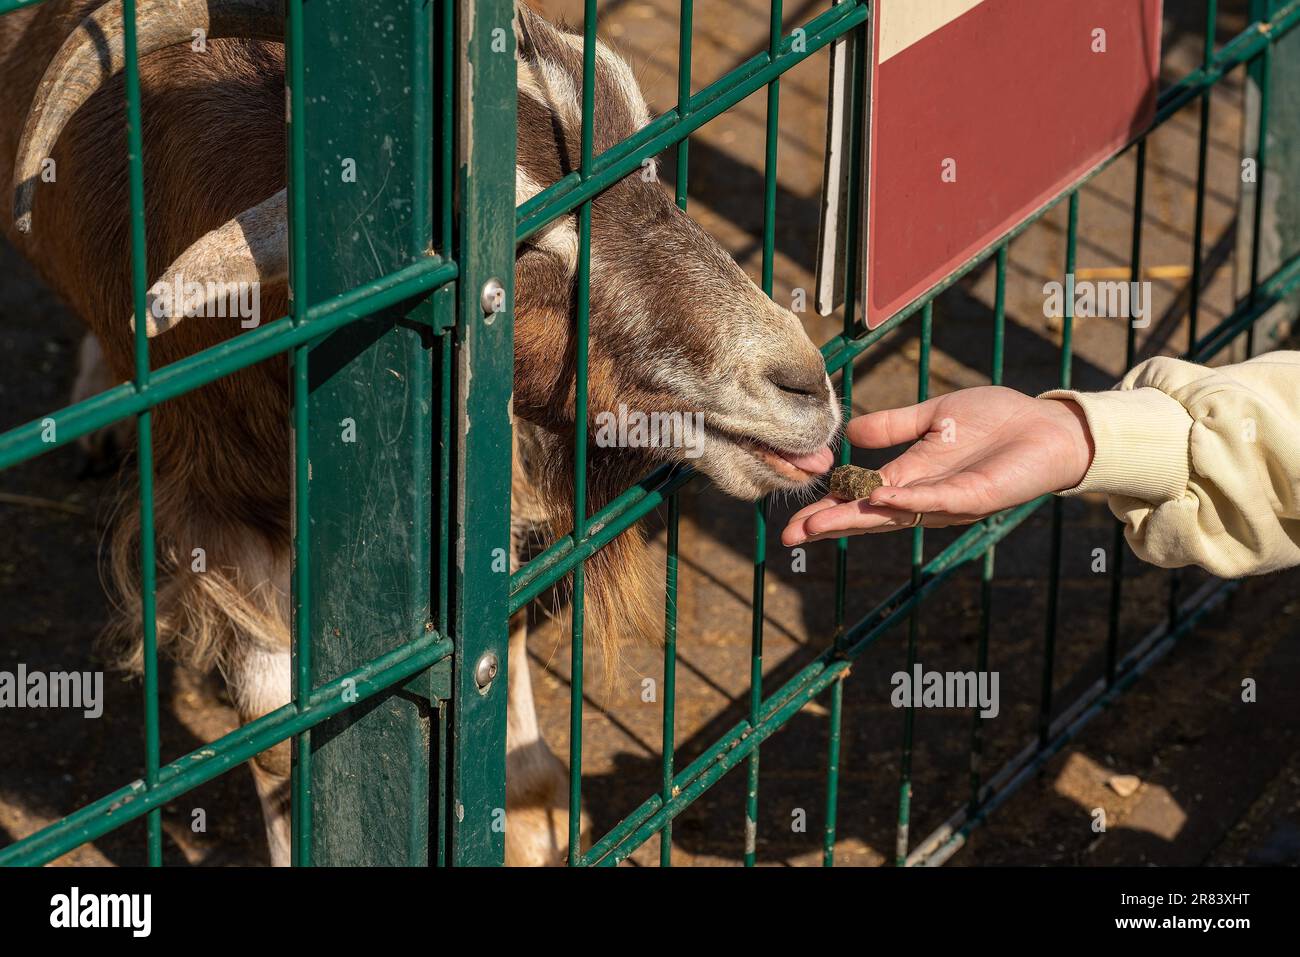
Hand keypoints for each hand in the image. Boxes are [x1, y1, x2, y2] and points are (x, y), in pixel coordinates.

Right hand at [781, 386, 1093, 544]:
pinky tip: (880, 498)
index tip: (793, 525)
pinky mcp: (977, 496)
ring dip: (858, 520)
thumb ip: (895, 425)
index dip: (827, 510)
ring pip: (895, 515)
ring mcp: (949, 500)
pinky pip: (937, 499)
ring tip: (820, 524)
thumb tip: (853, 432)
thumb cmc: (999, 420)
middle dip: (831, 525)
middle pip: (869, 517)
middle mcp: (924, 497)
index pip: (860, 500)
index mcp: (911, 478)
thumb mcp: (935, 416)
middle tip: (793, 536)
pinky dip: (908, 501)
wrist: (1050, 426)